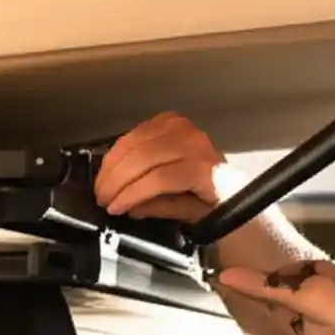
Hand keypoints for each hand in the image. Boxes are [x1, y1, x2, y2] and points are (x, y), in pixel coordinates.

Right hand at [94, 111, 242, 222]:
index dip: (131, 193)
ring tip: (101, 186)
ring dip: (113, 163)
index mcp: (203, 169)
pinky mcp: (171, 120)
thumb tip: (129, 208)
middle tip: (101, 198)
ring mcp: (182, 127)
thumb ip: (162, 209)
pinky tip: (111, 166)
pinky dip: (120, 149)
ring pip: (136, 142)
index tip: (113, 208)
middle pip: (144, 156)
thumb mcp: (193, 214)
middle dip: (116, 179)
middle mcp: (193, 142)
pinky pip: (137, 132)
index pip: (159, 178)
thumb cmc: (215, 200)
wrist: (232, 179)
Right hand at [216, 261, 334, 334]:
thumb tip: (224, 274)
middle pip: (274, 302)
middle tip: (266, 321)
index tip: (232, 293)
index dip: (252, 285)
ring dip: (283, 334)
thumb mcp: (303, 294)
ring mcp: (314, 317)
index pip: (270, 275)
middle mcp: (312, 291)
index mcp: (311, 272)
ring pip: (282, 324)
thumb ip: (265, 286)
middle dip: (269, 315)